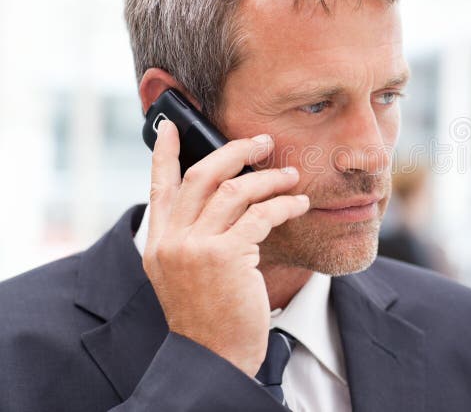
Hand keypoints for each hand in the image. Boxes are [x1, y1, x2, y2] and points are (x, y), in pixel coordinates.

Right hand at [143, 119, 309, 376]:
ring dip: (269, 178)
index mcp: (158, 243)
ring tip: (291, 176)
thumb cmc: (211, 316)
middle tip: (261, 140)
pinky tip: (299, 204)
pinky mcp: (225, 255)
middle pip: (202, 176)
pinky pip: (261, 214)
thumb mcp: (187, 275)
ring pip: (235, 190)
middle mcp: (172, 241)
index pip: (160, 187)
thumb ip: (193, 238)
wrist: (214, 357)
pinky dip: (284, 204)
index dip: (166, 154)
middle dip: (234, 151)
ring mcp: (195, 247)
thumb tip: (222, 200)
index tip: (173, 125)